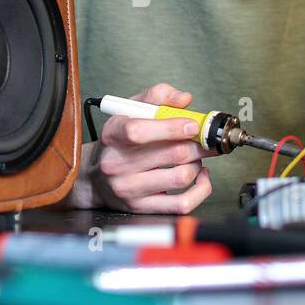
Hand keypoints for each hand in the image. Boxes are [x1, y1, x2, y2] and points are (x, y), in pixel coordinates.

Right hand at [64, 83, 213, 213]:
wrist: (96, 178)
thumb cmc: (119, 142)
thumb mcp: (130, 111)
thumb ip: (157, 96)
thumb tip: (184, 99)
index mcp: (113, 136)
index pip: (138, 131)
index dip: (172, 127)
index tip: (193, 124)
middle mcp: (117, 164)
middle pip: (172, 154)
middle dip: (199, 144)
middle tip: (207, 138)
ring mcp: (129, 189)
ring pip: (181, 177)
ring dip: (197, 163)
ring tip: (194, 156)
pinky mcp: (142, 208)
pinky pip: (183, 204)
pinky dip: (200, 189)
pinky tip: (199, 176)